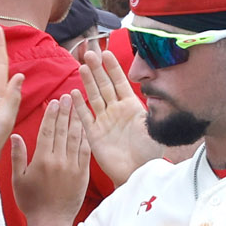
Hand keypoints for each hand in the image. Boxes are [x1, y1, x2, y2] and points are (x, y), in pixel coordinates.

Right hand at [11, 95, 91, 225]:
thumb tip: (15, 135)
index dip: (51, 114)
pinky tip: (87, 127)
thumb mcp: (17, 180)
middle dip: (65, 112)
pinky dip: (85, 138)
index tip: (54, 102)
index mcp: (41, 160)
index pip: (47, 131)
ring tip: (78, 105)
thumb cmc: (31, 202)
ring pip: (75, 138)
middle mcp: (58, 161)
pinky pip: (85, 151)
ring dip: (76, 120)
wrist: (50, 221)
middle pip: (62, 130)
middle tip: (68, 96)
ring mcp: (72, 167)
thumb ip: (18, 156)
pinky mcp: (83, 174)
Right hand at [77, 48, 154, 179]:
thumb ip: (146, 111)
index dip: (113, 68)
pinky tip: (74, 93)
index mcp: (131, 107)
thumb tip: (149, 94)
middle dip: (97, 70)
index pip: (120, 82)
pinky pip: (85, 116)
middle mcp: (116, 111)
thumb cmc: (148, 152)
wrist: (137, 172)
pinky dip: (80, 105)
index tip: (106, 53)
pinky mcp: (94, 134)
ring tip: (82, 67)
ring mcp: (104, 121)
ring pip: (94, 97)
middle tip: (89, 53)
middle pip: (104, 86)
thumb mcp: (151, 128)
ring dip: (88, 82)